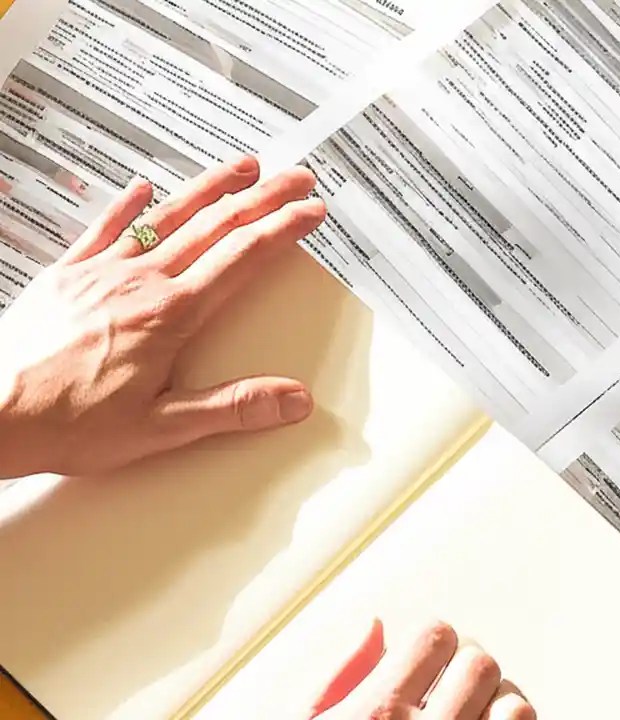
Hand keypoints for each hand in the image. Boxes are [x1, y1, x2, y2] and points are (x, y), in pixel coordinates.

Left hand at [0, 156, 325, 478]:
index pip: (243, 257)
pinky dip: (128, 204)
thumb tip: (292, 400)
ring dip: (209, 187)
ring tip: (241, 167)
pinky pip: (104, 227)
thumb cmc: (65, 423)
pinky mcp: (66, 274)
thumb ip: (232, 408)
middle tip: (295, 179)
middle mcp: (139, 281)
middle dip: (263, 198)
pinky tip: (142, 187)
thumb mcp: (161, 428)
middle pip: (215, 226)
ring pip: (167, 216)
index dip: (283, 230)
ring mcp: (101, 271)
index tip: (311, 213)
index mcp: (171, 315)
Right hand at [311, 619, 535, 719]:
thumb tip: (375, 625)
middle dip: (463, 666)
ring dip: (497, 699)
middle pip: (477, 660)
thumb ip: (338, 676)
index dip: (431, 642)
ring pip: (512, 700)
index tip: (424, 659)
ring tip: (475, 710)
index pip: (433, 634)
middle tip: (448, 685)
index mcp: (375, 713)